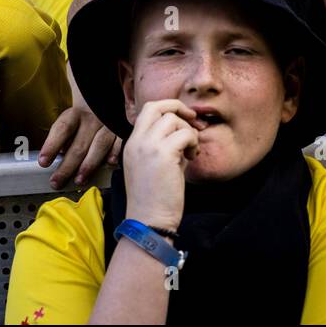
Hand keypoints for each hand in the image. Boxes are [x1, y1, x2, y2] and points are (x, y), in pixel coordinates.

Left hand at [38, 88, 121, 188]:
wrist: (109, 94)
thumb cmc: (85, 111)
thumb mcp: (72, 114)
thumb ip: (64, 133)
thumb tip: (56, 153)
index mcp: (75, 114)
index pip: (62, 129)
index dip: (52, 146)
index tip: (43, 162)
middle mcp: (92, 118)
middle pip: (79, 144)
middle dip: (68, 166)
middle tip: (57, 182)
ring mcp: (109, 123)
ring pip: (99, 145)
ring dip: (89, 164)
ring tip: (79, 180)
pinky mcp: (122, 127)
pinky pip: (120, 140)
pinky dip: (115, 151)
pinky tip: (110, 163)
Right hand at [121, 99, 199, 233]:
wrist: (149, 220)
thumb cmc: (154, 198)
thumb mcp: (153, 165)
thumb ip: (163, 145)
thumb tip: (184, 131)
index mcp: (132, 143)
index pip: (147, 110)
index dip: (168, 109)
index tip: (184, 120)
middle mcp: (137, 141)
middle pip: (158, 105)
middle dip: (179, 108)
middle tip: (194, 122)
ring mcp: (148, 146)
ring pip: (173, 119)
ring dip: (189, 131)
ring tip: (191, 151)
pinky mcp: (164, 154)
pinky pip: (185, 134)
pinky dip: (193, 142)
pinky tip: (192, 157)